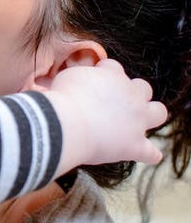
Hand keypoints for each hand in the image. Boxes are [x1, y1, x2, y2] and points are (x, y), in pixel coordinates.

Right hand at [46, 59, 167, 172]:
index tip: (92, 84)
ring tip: (137, 123)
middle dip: (134, 93)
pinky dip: (149, 154)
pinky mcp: (135, 145)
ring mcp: (136, 121)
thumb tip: (82, 82)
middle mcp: (131, 96)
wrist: (67, 123)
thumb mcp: (70, 76)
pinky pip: (150, 153)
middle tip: (115, 103)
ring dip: (151, 116)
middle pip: (143, 87)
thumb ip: (82, 76)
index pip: (114, 68)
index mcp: (113, 76)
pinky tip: (144, 154)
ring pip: (158, 113)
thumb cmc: (64, 98)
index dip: (104, 74)